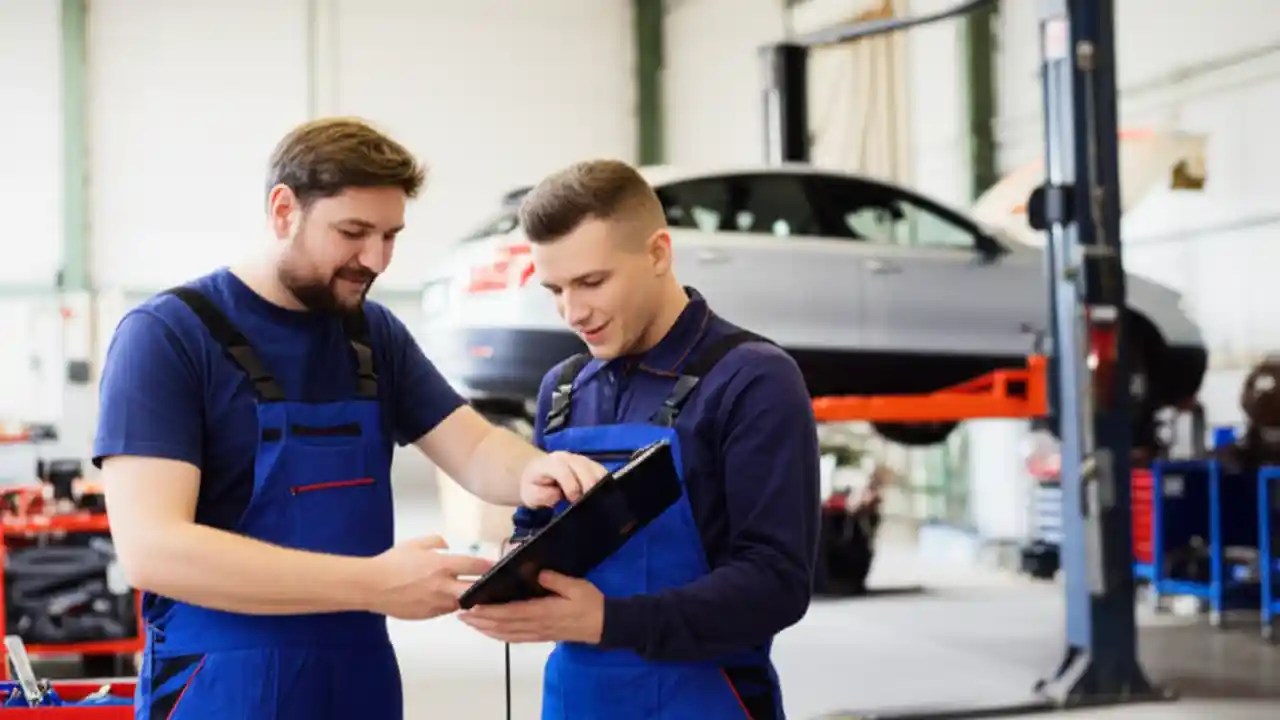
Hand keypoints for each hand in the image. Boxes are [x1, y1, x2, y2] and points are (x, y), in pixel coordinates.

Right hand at [367, 535, 492, 619]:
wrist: (371, 586)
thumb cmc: (391, 563)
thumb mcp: (415, 544)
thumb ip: (436, 541)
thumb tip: (448, 545)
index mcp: (442, 565)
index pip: (475, 566)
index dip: (489, 566)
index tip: (496, 566)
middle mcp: (443, 586)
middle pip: (475, 591)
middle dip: (484, 589)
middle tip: (489, 585)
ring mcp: (436, 603)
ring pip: (461, 603)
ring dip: (464, 598)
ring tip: (465, 591)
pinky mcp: (428, 615)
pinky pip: (444, 610)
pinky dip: (447, 604)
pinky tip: (442, 597)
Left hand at [459, 570, 603, 643]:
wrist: (604, 625)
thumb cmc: (591, 603)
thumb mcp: (576, 586)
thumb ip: (556, 580)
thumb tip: (537, 572)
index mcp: (543, 611)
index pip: (510, 612)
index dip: (489, 612)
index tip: (472, 607)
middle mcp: (536, 625)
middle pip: (502, 625)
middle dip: (480, 621)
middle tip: (460, 615)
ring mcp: (537, 633)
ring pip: (506, 634)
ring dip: (486, 629)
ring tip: (469, 623)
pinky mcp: (540, 636)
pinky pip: (515, 639)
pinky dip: (499, 636)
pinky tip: (491, 632)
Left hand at [519, 451, 606, 507]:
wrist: (536, 471)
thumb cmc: (534, 485)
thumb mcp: (530, 494)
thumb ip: (542, 496)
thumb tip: (559, 496)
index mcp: (552, 462)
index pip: (565, 472)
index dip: (571, 488)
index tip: (573, 502)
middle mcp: (569, 457)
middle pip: (586, 470)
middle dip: (588, 490)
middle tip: (586, 506)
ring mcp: (582, 459)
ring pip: (598, 471)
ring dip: (598, 487)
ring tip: (594, 502)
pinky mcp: (592, 464)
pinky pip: (603, 473)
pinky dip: (604, 485)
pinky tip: (600, 496)